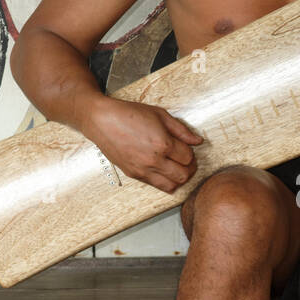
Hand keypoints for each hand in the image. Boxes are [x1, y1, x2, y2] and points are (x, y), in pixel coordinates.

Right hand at [85, 97, 203, 192]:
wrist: (102, 120)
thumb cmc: (129, 114)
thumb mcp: (160, 115)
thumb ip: (181, 130)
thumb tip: (197, 141)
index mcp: (162, 144)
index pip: (188, 157)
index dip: (191, 153)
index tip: (187, 148)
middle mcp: (154, 160)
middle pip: (183, 175)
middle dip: (190, 168)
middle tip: (187, 161)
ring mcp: (143, 169)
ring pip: (171, 185)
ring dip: (179, 178)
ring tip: (177, 168)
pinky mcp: (134, 174)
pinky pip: (156, 186)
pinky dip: (165, 181)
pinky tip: (164, 170)